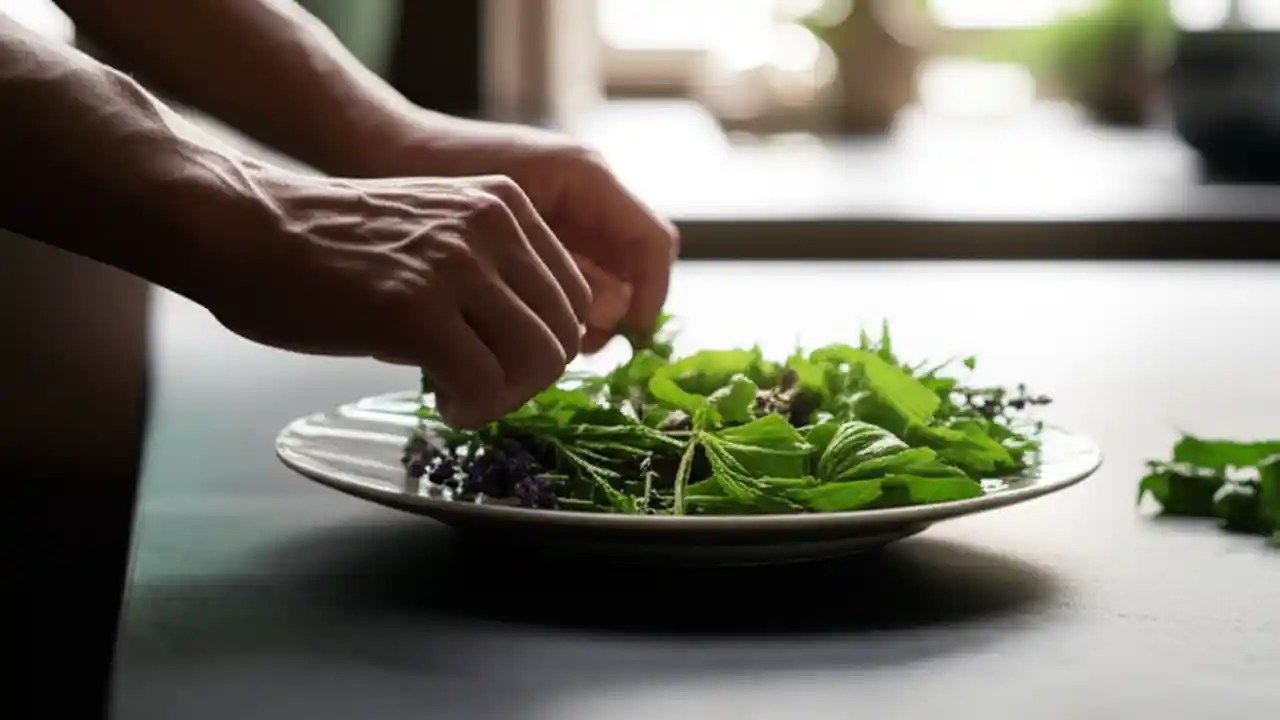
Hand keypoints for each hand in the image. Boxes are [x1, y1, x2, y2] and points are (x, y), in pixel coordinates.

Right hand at [194, 164, 591, 427]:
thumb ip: (489, 269)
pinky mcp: (417, 310)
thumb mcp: (434, 231)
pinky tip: (446, 406)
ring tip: (466, 401)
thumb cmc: (329, 242)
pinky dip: (474, 410)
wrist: (243, 227)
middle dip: (531, 379)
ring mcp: (457, 266)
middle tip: (485, 391)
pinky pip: (484, 383)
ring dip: (506, 398)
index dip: (548, 344)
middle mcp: (491, 225)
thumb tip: (533, 341)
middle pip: (564, 333)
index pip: (573, 293)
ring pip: (538, 360)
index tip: (507, 362)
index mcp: (503, 203)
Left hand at [363, 116, 678, 350]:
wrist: (377, 148)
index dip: (651, 296)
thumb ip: (555, 268)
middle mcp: (583, 189)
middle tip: (569, 354)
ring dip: (581, 318)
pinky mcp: (533, 227)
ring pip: (599, 278)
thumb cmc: (430, 174)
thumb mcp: (499, 226)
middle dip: (610, 316)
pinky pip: (565, 276)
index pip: (652, 243)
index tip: (628, 341)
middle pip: (631, 267)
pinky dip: (553, 308)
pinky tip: (516, 328)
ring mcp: (562, 208)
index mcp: (584, 177)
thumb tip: (604, 316)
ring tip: (537, 346)